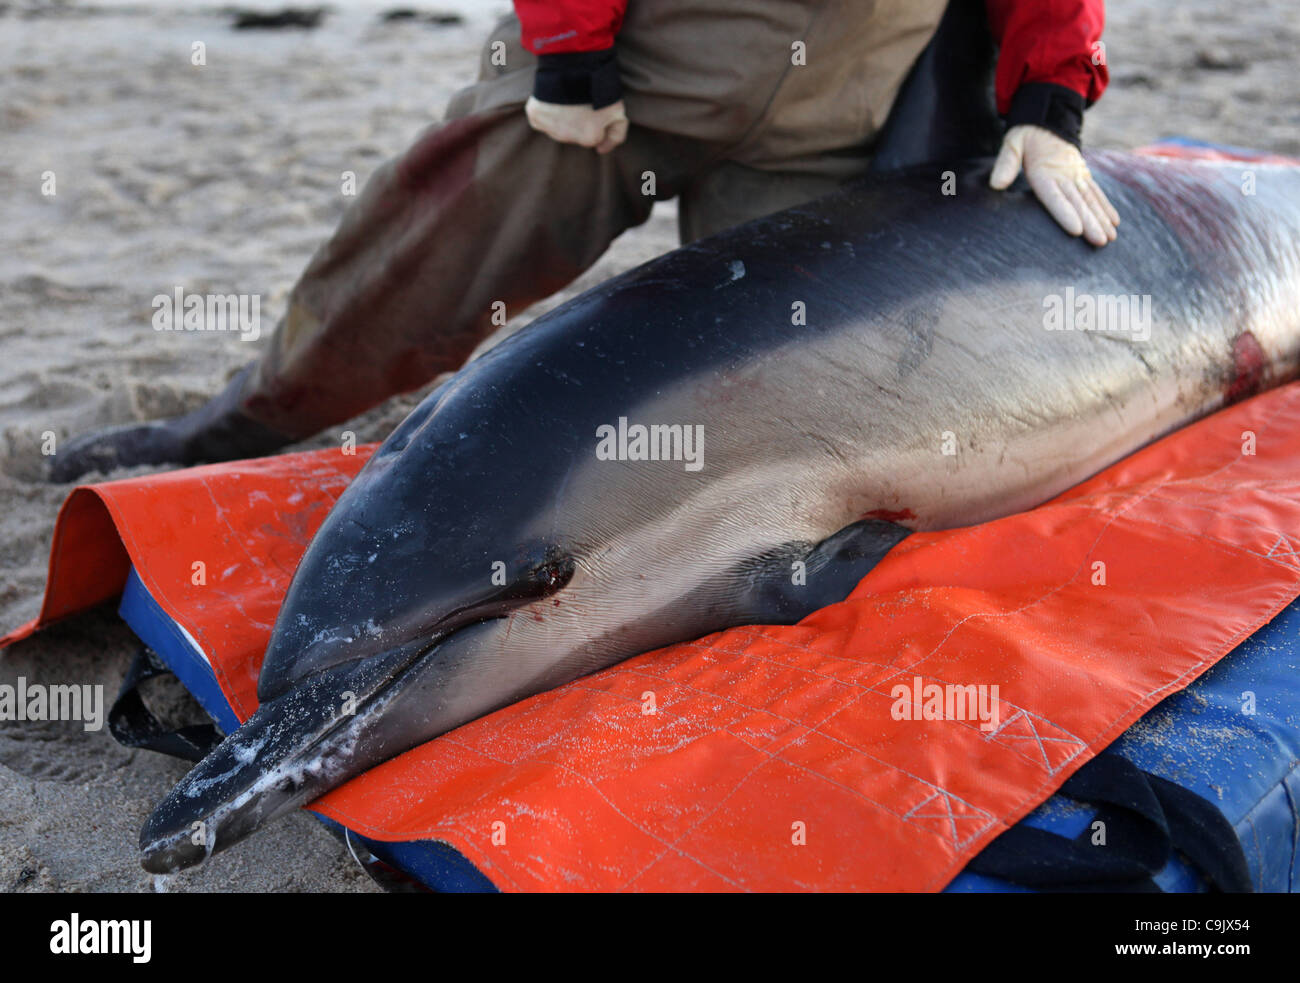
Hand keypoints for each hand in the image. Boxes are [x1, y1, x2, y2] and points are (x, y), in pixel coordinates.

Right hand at [524, 97, 628, 153]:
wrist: (574, 64)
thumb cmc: (598, 87)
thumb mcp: (618, 110)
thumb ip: (617, 135)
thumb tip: (602, 151)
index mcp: (589, 138)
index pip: (595, 136)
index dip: (597, 120)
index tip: (596, 108)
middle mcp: (568, 138)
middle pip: (575, 134)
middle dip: (580, 121)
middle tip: (582, 101)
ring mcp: (550, 128)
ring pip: (558, 127)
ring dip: (563, 117)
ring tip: (568, 98)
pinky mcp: (535, 116)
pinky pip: (540, 119)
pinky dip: (545, 111)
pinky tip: (552, 99)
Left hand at [990, 124, 1118, 246]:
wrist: (1049, 119)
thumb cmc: (1026, 136)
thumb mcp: (1013, 143)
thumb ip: (1006, 163)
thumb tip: (996, 184)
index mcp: (1044, 171)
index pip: (1055, 196)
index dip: (1065, 213)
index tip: (1076, 230)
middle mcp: (1064, 175)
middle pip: (1078, 202)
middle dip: (1091, 223)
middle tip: (1100, 241)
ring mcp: (1077, 176)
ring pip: (1091, 200)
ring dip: (1102, 219)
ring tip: (1110, 238)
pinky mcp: (1083, 176)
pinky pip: (1097, 193)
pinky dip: (1106, 207)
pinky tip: (1115, 222)